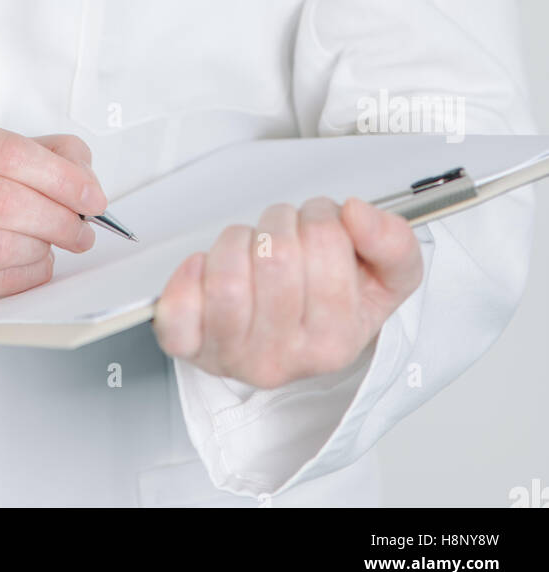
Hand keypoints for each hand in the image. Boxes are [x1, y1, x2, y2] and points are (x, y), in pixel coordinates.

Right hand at [0, 117, 106, 315]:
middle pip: (5, 201)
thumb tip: (83, 174)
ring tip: (56, 242)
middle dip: (59, 217)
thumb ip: (39, 151)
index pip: (8, 152)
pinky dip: (25, 275)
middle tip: (81, 226)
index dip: (61, 176)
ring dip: (43, 247)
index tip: (92, 194)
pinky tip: (33, 262)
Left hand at [153, 197, 422, 388]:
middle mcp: (284, 358)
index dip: (322, 216)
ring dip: (238, 240)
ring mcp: (232, 356)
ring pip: (228, 274)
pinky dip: (188, 275)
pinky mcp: (191, 347)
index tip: (321, 228)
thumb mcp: (385, 279)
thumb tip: (358, 213)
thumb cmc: (328, 307)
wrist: (286, 345)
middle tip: (286, 236)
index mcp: (336, 341)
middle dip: (280, 223)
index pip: (325, 243)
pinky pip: (178, 311)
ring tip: (252, 249)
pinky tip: (208, 267)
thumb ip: (394, 243)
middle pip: (275, 255)